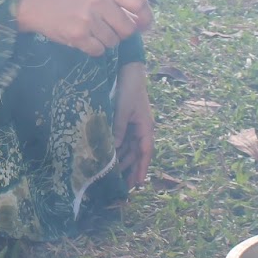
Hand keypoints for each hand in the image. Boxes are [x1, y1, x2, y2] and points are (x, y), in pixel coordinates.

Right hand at [15, 0, 152, 56]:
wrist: (37, 5)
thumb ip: (116, 3)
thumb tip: (140, 23)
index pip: (139, 3)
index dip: (146, 18)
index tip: (143, 27)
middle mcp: (100, 2)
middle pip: (128, 29)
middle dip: (121, 35)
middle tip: (107, 31)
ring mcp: (89, 19)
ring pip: (113, 42)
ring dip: (104, 42)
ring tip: (90, 32)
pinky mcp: (78, 35)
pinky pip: (98, 51)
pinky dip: (93, 49)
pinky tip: (83, 39)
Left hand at [113, 62, 154, 187]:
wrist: (129, 70)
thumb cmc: (129, 89)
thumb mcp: (123, 111)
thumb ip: (118, 129)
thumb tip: (113, 149)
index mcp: (146, 127)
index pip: (145, 152)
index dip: (142, 168)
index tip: (139, 183)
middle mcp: (141, 128)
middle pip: (137, 153)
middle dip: (132, 169)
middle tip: (124, 186)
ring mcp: (134, 125)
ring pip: (129, 148)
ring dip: (124, 160)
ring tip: (115, 175)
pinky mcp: (126, 120)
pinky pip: (123, 139)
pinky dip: (118, 149)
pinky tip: (111, 157)